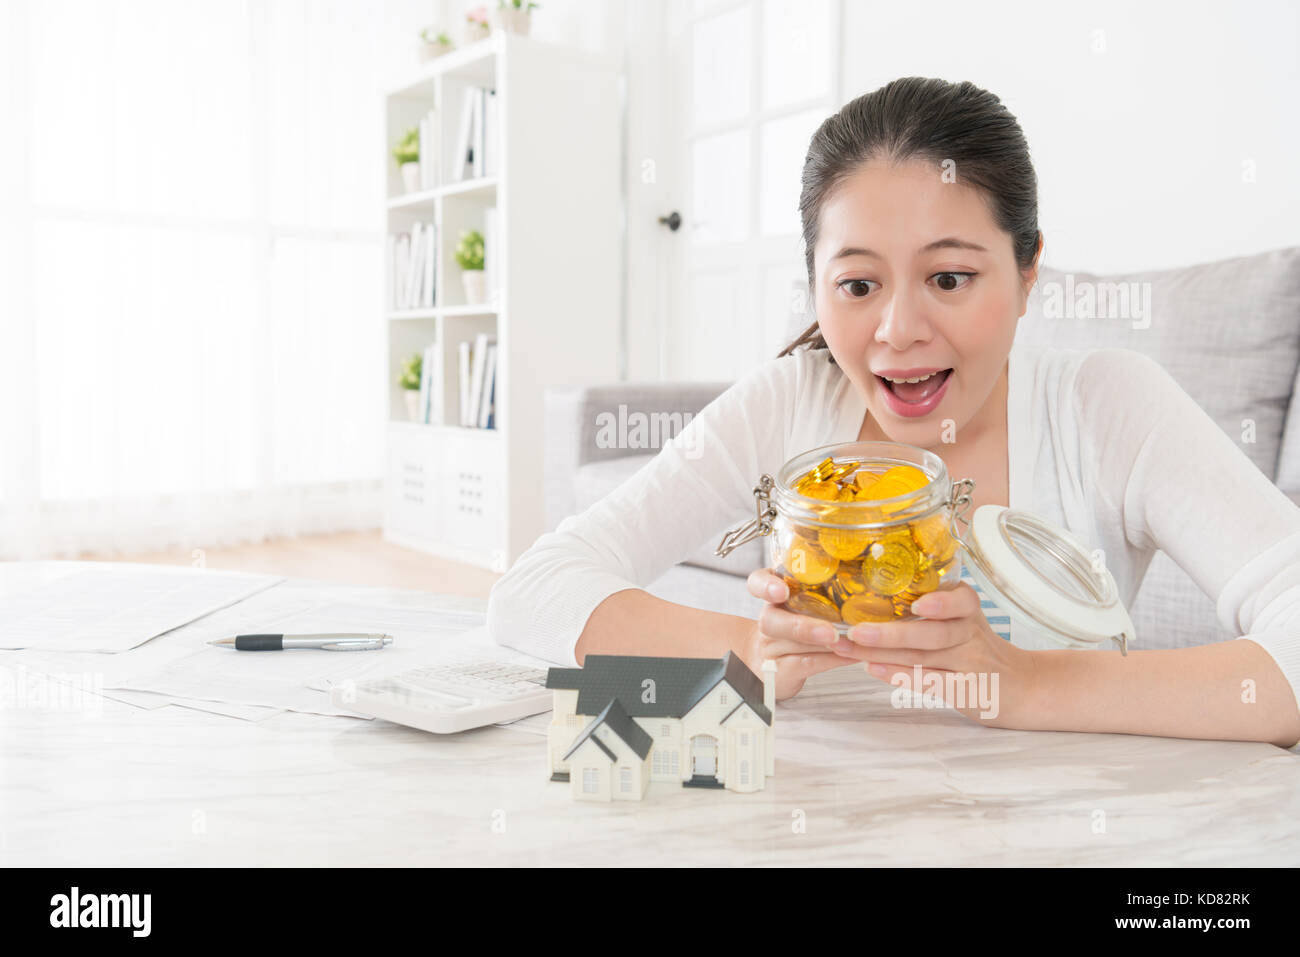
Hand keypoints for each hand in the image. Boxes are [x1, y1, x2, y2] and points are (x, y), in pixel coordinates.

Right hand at [742, 567, 871, 700]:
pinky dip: (830, 660)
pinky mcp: (780, 671)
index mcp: (773, 595)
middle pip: (772, 620)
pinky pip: (804, 665)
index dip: (765, 587)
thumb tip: (865, 575)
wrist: (774, 661)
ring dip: (824, 646)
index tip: (780, 592)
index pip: (757, 582)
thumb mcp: (807, 599)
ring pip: (792, 645)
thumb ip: (825, 587)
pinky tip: (850, 656)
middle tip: (830, 632)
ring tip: (850, 644)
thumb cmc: (800, 624)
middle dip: (802, 627)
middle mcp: (768, 619)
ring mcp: (770, 647)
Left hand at [845, 582, 1039, 728]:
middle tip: (855, 630)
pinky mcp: (965, 691)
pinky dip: (900, 676)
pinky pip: (930, 683)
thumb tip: (871, 592)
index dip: (942, 603)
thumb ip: (933, 602)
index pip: (961, 601)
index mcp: (969, 609)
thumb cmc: (978, 646)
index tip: (918, 603)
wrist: (1021, 686)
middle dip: (890, 633)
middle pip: (932, 634)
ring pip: (923, 658)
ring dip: (881, 654)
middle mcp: (971, 635)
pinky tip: (874, 669)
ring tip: (848, 649)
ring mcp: (970, 665)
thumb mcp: (964, 617)